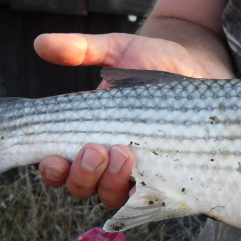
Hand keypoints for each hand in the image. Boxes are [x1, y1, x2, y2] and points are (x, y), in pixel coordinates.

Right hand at [33, 32, 228, 208]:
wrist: (200, 66)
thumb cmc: (155, 61)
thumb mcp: (118, 49)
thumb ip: (81, 49)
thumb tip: (40, 43)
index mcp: (88, 136)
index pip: (59, 167)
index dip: (52, 170)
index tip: (53, 157)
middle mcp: (108, 162)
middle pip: (81, 187)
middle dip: (83, 174)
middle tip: (97, 149)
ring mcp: (139, 172)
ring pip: (113, 196)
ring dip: (111, 181)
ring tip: (124, 153)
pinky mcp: (169, 176)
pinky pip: (152, 197)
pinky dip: (146, 192)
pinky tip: (149, 174)